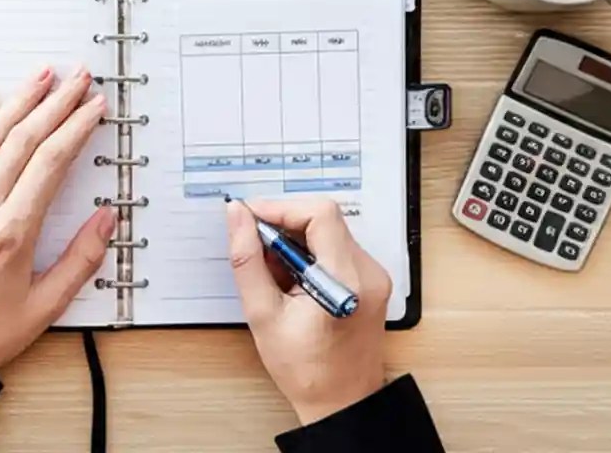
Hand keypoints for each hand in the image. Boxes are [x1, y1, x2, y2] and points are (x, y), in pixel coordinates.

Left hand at [0, 65, 114, 373]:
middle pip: (23, 140)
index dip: (76, 127)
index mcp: (13, 234)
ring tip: (38, 77)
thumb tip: (106, 220)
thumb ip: (81, 260)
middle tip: (76, 79)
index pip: (51, 162)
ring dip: (15, 102)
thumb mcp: (46, 307)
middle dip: (55, 103)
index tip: (93, 107)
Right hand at [226, 198, 392, 424]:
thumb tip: (237, 216)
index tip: (251, 218)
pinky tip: (291, 280)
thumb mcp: (263, 314)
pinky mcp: (370, 280)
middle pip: (324, 218)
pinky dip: (309, 253)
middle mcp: (368, 272)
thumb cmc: (307, 370)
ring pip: (329, 231)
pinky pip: (336, 247)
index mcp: (346, 280)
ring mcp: (373, 276)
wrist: (342, 402)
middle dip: (284, 224)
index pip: (320, 215)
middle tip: (255, 245)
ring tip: (272, 271)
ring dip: (295, 239)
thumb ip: (247, 260)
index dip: (280, 208)